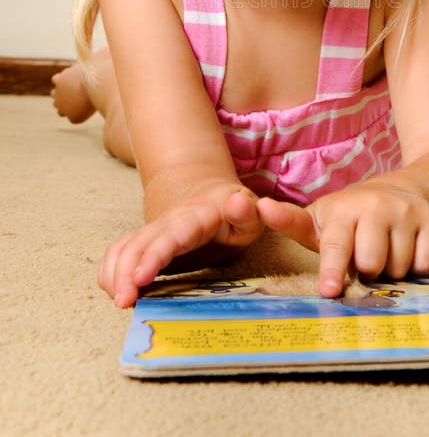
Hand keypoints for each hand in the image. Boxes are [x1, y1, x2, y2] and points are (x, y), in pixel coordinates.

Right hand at [98, 183, 262, 306]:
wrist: (210, 194)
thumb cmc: (235, 211)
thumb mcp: (250, 211)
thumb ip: (251, 211)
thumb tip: (238, 202)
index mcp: (196, 217)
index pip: (172, 235)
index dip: (154, 256)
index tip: (140, 278)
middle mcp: (168, 223)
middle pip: (140, 244)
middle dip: (126, 272)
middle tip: (124, 303)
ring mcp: (153, 231)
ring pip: (124, 247)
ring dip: (115, 274)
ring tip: (121, 303)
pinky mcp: (143, 241)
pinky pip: (117, 252)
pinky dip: (110, 271)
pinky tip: (116, 292)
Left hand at [256, 181, 428, 296]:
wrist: (404, 191)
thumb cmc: (352, 217)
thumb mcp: (321, 219)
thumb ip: (291, 222)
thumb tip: (260, 208)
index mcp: (340, 210)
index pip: (334, 246)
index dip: (332, 269)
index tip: (330, 290)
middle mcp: (372, 206)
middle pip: (370, 265)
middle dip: (367, 271)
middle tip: (365, 257)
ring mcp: (402, 211)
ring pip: (397, 268)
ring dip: (391, 270)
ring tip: (386, 250)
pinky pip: (424, 263)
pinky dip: (416, 265)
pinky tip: (408, 248)